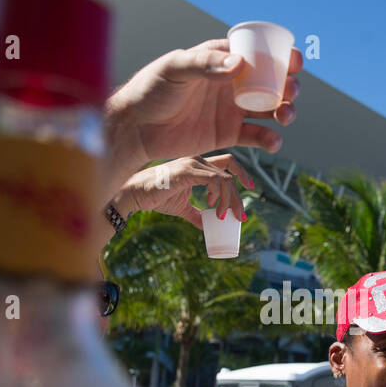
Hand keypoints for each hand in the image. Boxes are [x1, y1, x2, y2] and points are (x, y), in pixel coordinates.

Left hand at [105, 39, 301, 184]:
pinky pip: (256, 136)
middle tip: (291, 93)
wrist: (136, 128)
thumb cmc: (151, 91)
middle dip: (288, 86)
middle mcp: (230, 83)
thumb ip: (205, 64)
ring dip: (284, 111)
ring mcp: (231, 109)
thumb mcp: (175, 70)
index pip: (257, 54)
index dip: (280, 56)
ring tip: (285, 117)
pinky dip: (269, 139)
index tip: (295, 62)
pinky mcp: (227, 134)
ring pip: (269, 109)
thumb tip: (239, 64)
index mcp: (220, 60)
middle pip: (270, 82)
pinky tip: (273, 141)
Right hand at [118, 154, 253, 228]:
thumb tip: (209, 226)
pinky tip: (215, 210)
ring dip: (230, 200)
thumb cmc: (156, 197)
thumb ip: (197, 214)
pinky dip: (220, 196)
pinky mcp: (188, 171)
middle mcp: (197, 160)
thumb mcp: (182, 207)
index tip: (250, 189)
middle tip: (241, 216)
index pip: (228, 162)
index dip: (242, 173)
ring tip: (223, 217)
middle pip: (230, 171)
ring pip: (225, 178)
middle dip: (239, 196)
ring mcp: (193, 164)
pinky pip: (214, 181)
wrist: (136, 195)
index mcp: (198, 164)